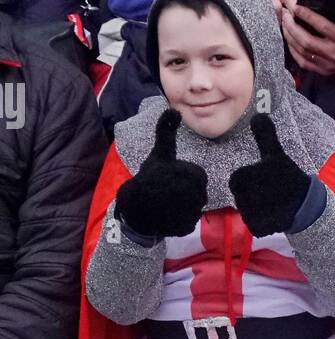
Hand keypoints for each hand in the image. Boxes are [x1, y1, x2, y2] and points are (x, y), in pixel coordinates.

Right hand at [115, 110, 206, 238]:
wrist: (132, 208)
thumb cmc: (148, 176)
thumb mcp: (159, 153)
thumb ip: (166, 132)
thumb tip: (174, 109)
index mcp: (195, 176)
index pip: (198, 176)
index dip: (182, 176)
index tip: (168, 177)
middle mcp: (198, 196)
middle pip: (197, 191)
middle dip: (183, 190)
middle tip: (165, 189)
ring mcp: (193, 214)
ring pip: (193, 206)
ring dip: (182, 204)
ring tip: (165, 201)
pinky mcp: (186, 229)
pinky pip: (188, 221)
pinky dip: (178, 219)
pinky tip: (165, 214)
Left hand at [228, 113, 311, 236]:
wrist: (307, 203)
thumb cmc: (289, 176)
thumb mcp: (276, 154)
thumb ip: (265, 136)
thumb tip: (258, 115)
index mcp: (243, 176)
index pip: (237, 180)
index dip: (250, 179)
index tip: (266, 179)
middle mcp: (243, 196)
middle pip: (240, 196)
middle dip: (253, 194)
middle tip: (271, 191)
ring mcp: (250, 214)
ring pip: (246, 210)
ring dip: (258, 207)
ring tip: (275, 202)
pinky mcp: (257, 228)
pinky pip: (254, 224)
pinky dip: (264, 221)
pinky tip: (276, 214)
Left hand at [282, 3, 334, 76]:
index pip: (323, 26)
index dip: (308, 16)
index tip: (297, 7)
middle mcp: (334, 53)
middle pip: (306, 41)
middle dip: (292, 27)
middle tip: (285, 15)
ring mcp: (327, 64)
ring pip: (302, 51)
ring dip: (290, 37)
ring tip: (284, 24)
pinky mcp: (323, 71)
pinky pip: (303, 62)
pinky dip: (293, 51)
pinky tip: (289, 40)